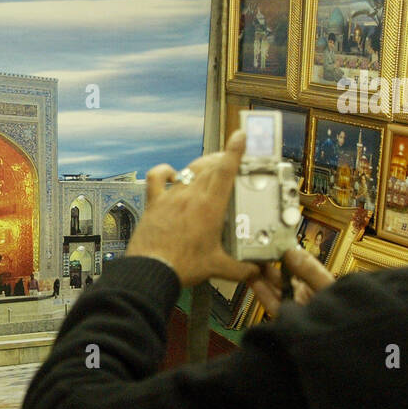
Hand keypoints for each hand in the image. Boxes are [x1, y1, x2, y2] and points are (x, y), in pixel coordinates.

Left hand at [126, 131, 260, 286]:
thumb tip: (257, 272)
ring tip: (210, 166)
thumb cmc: (182, 266)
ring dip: (201, 165)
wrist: (151, 270)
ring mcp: (170, 197)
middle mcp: (190, 196)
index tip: (240, 136)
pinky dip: (164, 171)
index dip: (234, 151)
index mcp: (209, 207)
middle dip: (222, 159)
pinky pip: (156, 177)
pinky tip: (171, 174)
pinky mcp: (154, 203)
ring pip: (188, 170)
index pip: (224, 171)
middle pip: (209, 167)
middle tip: (232, 160)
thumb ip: (241, 269)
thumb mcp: (218, 268)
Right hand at [249, 246, 334, 317]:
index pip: (304, 266)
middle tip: (258, 250)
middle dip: (272, 264)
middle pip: (286, 277)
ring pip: (276, 289)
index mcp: (322, 287)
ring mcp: (296, 310)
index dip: (290, 254)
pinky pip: (272, 304)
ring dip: (263, 276)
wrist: (338, 348)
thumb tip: (290, 251)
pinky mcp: (285, 321)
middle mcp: (308, 298)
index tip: (277, 242)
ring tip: (251, 261)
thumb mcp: (327, 287)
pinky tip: (253, 280)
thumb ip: (309, 270)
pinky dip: (262, 292)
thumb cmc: (342, 316)